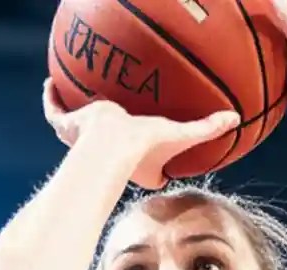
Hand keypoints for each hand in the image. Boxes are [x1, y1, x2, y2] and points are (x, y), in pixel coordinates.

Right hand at [41, 80, 239, 188]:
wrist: (109, 144)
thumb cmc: (145, 145)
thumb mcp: (182, 134)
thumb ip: (208, 128)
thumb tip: (236, 118)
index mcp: (140, 168)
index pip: (152, 170)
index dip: (159, 167)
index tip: (163, 155)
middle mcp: (111, 160)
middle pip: (115, 152)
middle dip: (120, 144)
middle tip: (123, 129)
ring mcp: (86, 142)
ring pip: (80, 130)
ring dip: (80, 121)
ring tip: (83, 107)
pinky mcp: (68, 127)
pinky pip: (56, 111)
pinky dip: (52, 98)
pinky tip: (51, 82)